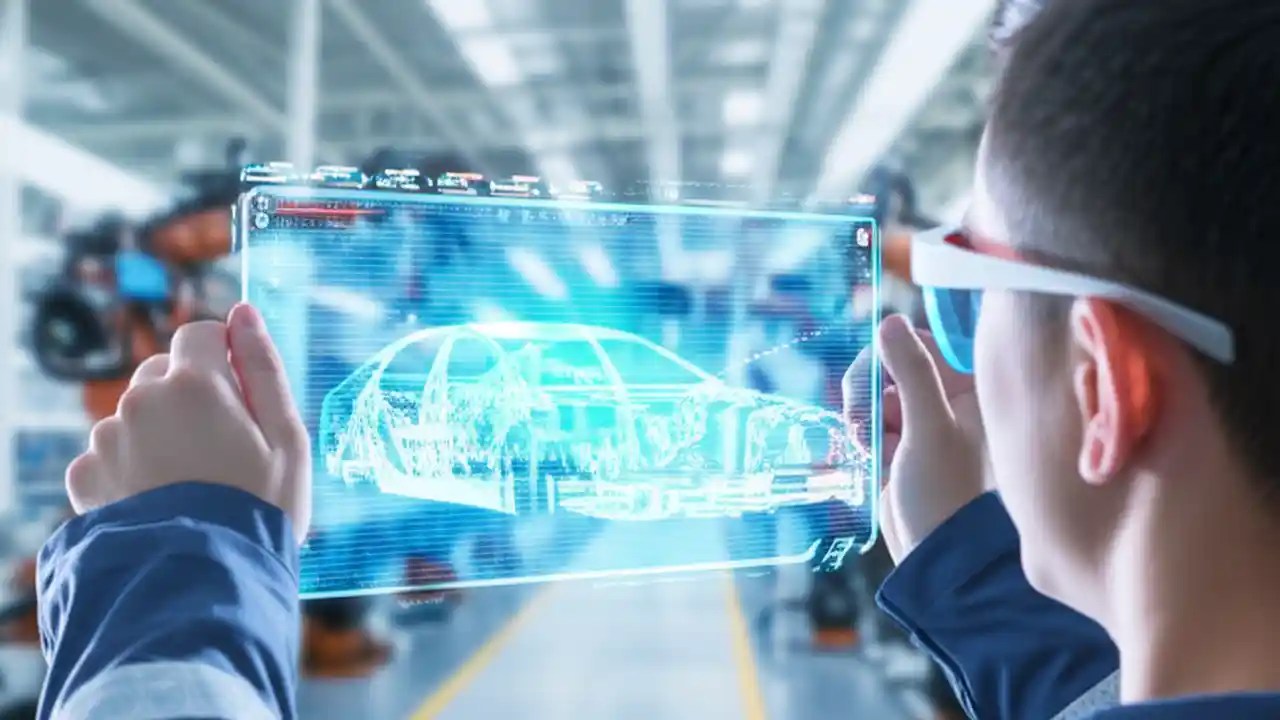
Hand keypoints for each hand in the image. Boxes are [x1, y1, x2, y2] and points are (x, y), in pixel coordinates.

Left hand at [66, 304, 311, 543]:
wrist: (203, 582)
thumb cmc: (260, 509)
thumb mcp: (287, 437)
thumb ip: (263, 368)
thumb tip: (244, 313)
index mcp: (195, 384)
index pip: (199, 334)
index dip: (224, 359)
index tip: (242, 400)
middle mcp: (141, 401)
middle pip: (165, 374)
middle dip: (192, 398)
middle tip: (223, 452)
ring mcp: (108, 439)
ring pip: (138, 416)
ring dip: (161, 434)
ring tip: (192, 486)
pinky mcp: (86, 477)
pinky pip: (111, 455)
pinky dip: (132, 468)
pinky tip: (161, 501)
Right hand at [844, 314, 986, 563]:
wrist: (935, 557)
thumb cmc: (944, 494)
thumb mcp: (929, 428)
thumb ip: (910, 371)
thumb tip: (887, 321)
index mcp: (970, 388)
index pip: (923, 341)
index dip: (894, 352)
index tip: (879, 373)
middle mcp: (949, 399)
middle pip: (891, 362)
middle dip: (870, 388)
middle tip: (863, 418)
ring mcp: (922, 422)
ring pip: (875, 391)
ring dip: (863, 415)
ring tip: (870, 446)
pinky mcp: (900, 444)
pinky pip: (870, 419)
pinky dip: (863, 434)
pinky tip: (872, 459)